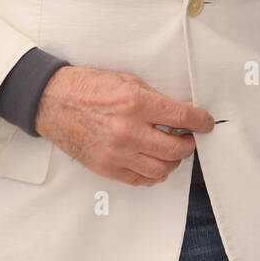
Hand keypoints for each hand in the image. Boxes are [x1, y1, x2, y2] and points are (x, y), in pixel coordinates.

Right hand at [35, 64, 213, 185]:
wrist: (52, 101)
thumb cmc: (88, 87)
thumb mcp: (126, 80)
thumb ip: (155, 98)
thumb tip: (180, 110)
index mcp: (136, 102)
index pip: (182, 116)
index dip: (200, 121)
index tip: (207, 123)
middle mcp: (128, 130)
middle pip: (176, 148)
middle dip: (189, 144)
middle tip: (189, 138)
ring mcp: (116, 152)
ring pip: (161, 169)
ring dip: (173, 162)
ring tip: (172, 152)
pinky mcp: (105, 167)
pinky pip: (140, 179)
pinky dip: (153, 174)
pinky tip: (154, 164)